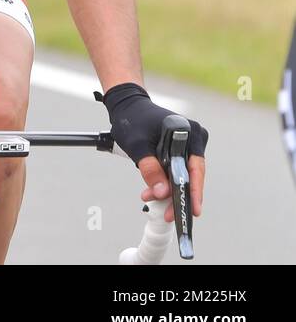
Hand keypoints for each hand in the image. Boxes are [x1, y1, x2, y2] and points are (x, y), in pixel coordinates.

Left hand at [99, 83, 207, 221]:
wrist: (126, 106)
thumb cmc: (131, 121)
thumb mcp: (137, 146)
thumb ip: (150, 169)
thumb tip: (162, 193)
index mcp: (189, 132)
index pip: (196, 167)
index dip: (194, 191)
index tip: (194, 210)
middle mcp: (195, 136)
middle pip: (191, 174)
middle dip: (177, 195)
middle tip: (168, 215)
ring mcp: (190, 142)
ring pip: (183, 174)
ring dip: (168, 189)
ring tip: (150, 199)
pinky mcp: (181, 147)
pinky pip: (177, 168)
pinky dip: (166, 180)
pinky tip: (152, 190)